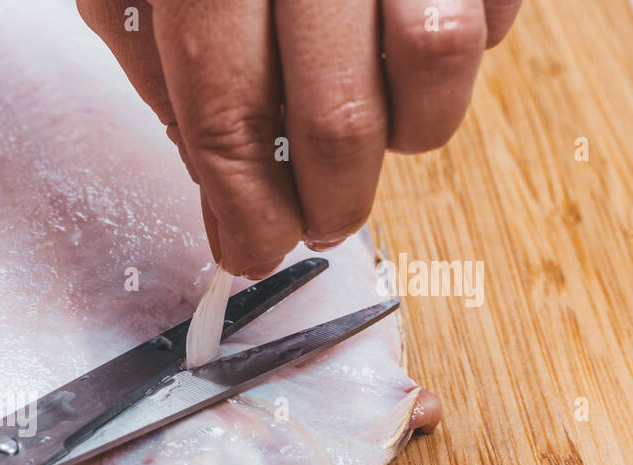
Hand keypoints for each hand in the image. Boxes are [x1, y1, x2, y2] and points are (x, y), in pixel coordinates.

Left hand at [79, 0, 521, 276]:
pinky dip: (454, 53)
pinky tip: (402, 37)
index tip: (250, 251)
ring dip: (407, 132)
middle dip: (329, 201)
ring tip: (369, 127)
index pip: (227, 119)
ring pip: (434, 70)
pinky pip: (489, 16)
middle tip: (318, 222)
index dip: (245, 210)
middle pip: (338, 118)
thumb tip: (221, 195)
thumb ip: (165, 79)